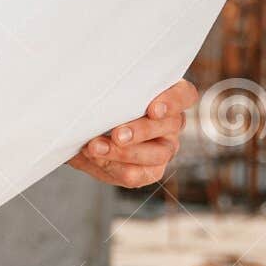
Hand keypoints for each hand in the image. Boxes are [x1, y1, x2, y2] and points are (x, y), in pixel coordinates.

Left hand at [69, 79, 198, 188]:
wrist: (81, 129)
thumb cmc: (98, 103)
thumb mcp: (103, 92)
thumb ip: (111, 91)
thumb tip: (98, 94)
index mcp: (167, 97)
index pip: (185, 95)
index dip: (173, 102)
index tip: (153, 110)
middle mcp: (171, 124)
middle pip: (170, 126)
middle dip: (141, 131)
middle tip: (117, 135)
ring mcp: (163, 149)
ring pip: (157, 155)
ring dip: (123, 153)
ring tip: (95, 147)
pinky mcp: (148, 172)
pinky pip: (137, 175)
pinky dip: (113, 166)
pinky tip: (95, 158)